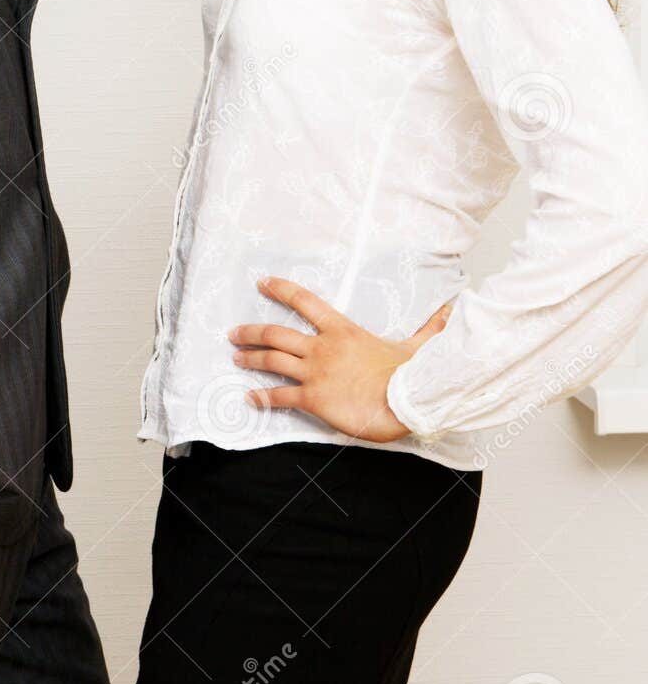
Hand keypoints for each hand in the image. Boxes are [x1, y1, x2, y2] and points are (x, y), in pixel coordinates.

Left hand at [227, 278, 453, 442]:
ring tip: (236, 359)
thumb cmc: (410, 375)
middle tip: (234, 333)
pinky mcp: (313, 398)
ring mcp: (315, 372)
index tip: (263, 283)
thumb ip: (428, 328)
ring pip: (272, 360)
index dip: (281, 290)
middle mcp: (322, 347)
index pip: (305, 301)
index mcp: (342, 330)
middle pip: (276, 333)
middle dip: (251, 331)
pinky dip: (263, 396)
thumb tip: (449, 311)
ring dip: (250, 359)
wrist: (407, 401)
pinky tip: (251, 398)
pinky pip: (280, 395)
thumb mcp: (417, 346)